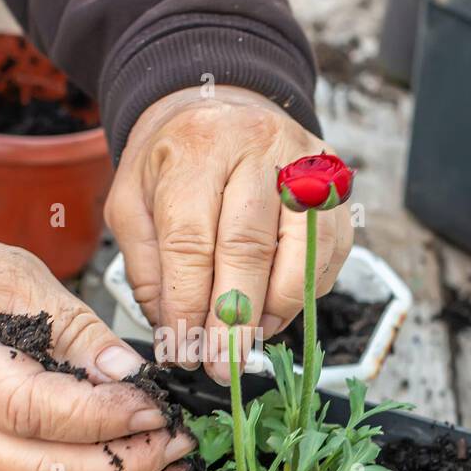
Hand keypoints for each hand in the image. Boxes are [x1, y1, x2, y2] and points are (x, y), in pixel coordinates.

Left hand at [105, 86, 352, 383]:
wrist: (224, 105)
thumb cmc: (175, 158)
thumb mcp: (133, 199)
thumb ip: (147, 263)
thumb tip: (171, 326)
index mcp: (199, 148)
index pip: (192, 241)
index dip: (187, 305)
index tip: (180, 349)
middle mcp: (259, 149)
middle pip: (249, 249)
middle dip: (233, 321)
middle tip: (219, 366)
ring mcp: (306, 166)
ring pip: (300, 255)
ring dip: (274, 314)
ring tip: (247, 346)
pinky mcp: (336, 188)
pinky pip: (329, 255)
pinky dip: (303, 296)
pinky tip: (272, 317)